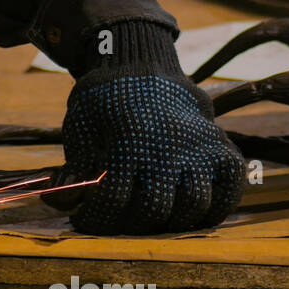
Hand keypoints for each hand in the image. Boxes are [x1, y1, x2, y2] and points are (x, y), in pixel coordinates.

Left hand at [60, 23, 243, 234]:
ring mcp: (200, 147)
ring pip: (195, 204)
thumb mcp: (80, 124)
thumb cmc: (104, 99)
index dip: (96, 219)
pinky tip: (192, 214)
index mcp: (129, 138)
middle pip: (155, 208)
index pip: (114, 199)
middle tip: (117, 221)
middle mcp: (169, 145)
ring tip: (150, 220)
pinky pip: (231, 186)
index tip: (84, 221)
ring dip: (170, 221)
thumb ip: (73, 164)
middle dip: (129, 224)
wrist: (142, 64)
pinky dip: (217, 207)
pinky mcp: (221, 147)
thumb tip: (57, 200)